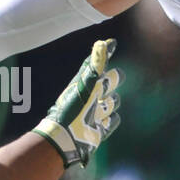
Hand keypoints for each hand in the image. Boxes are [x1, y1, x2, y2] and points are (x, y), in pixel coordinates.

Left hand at [33, 38, 121, 167]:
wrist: (66, 137)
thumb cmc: (74, 108)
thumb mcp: (86, 83)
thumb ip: (96, 64)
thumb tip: (103, 42)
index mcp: (86, 83)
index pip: (97, 65)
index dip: (105, 54)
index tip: (112, 43)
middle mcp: (91, 96)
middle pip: (109, 83)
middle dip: (112, 80)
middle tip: (114, 78)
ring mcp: (96, 112)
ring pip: (112, 102)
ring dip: (111, 102)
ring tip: (104, 105)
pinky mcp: (100, 128)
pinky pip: (113, 120)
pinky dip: (112, 120)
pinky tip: (108, 120)